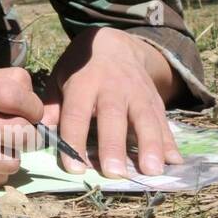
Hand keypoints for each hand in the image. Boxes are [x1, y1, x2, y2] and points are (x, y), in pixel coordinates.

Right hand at [0, 67, 43, 189]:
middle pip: (15, 132)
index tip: (32, 110)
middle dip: (28, 133)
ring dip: (13, 155)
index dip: (32, 105)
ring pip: (10, 161)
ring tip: (0, 146)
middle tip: (20, 130)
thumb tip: (46, 115)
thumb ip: (7, 85)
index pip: (9, 94)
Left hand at [43, 28, 182, 177]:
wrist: (115, 44)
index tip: (74, 168)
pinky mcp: (155, 101)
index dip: (74, 140)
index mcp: (83, 83)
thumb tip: (41, 130)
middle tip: (115, 173)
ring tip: (152, 171)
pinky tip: (176, 162)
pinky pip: (163, 122)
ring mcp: (137, 94)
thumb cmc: (80, 69)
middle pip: (113, 118)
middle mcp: (112, 88)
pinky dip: (170, 143)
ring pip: (145, 120)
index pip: (77, 114)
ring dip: (150, 146)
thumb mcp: (60, 77)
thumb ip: (52, 104)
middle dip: (114, 146)